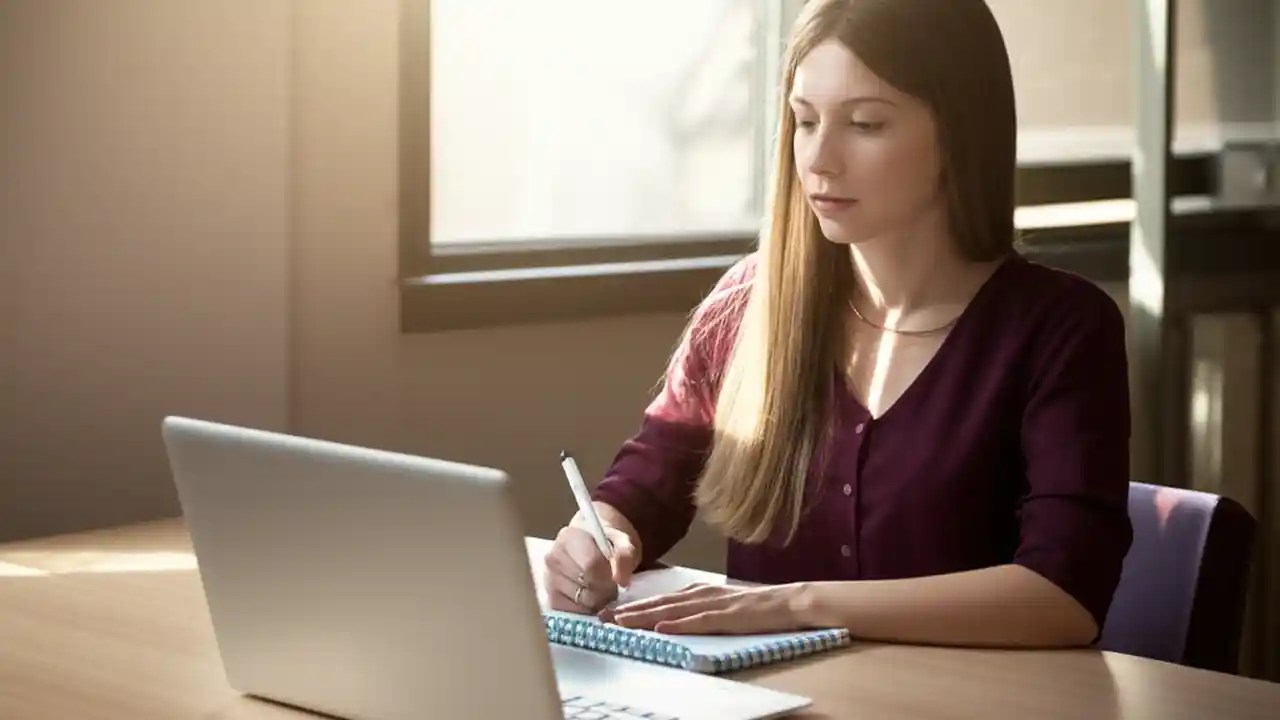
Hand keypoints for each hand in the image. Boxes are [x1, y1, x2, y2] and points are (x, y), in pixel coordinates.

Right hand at [543, 524, 639, 614]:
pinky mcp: (551, 599)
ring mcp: (548, 580)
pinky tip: (592, 599)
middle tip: (613, 586)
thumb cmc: (608, 542)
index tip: (620, 580)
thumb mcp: (622, 540)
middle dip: (606, 592)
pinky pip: (573, 613)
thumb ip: (625, 555)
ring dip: (598, 602)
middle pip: (586, 587)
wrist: (593, 546)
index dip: (610, 578)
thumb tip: (621, 580)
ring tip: (601, 590)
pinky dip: (587, 610)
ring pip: (581, 603)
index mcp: (569, 538)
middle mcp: (553, 558)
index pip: (591, 565)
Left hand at [601, 582, 810, 634]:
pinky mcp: (728, 615)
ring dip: (645, 616)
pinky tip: (662, 627)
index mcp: (698, 592)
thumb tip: (669, 620)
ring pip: (672, 610)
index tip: (608, 614)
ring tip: (621, 622)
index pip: (659, 601)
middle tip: (601, 619)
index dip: (632, 607)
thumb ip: (696, 610)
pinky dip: (679, 624)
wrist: (789, 601)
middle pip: (658, 603)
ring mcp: (714, 604)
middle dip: (628, 611)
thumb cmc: (755, 607)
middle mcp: (700, 594)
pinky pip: (699, 621)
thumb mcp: (720, 605)